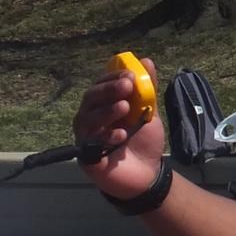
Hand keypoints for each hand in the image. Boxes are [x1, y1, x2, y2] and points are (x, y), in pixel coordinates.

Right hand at [72, 55, 167, 198]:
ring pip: (88, 118)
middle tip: (127, 86)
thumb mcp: (149, 113)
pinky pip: (89, 142)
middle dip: (109, 90)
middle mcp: (90, 117)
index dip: (113, 78)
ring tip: (125, 108)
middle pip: (91, 98)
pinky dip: (105, 136)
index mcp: (103, 105)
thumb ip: (146, 89)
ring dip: (106, 111)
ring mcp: (86, 136)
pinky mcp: (86, 156)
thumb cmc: (143, 141)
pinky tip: (120, 135)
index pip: (101, 85)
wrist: (147, 174)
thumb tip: (146, 61)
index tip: (130, 76)